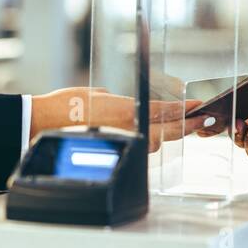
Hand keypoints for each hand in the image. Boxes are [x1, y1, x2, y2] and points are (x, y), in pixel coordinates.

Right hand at [29, 87, 204, 151]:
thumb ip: (112, 98)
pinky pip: (138, 150)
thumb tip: (114, 98)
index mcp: (126, 109)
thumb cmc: (65, 106)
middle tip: (205, 120)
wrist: (43, 124)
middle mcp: (128, 128)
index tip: (200, 106)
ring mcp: (122, 143)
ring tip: (186, 128)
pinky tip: (155, 139)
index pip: (165, 110)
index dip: (186, 109)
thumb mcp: (95, 94)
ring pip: (154, 142)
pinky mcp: (113, 153)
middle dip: (188, 126)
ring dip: (166, 136)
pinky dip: (146, 144)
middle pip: (168, 130)